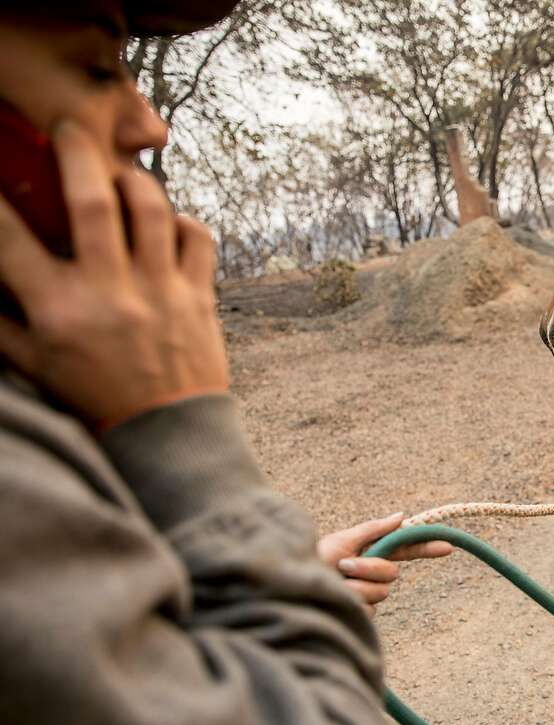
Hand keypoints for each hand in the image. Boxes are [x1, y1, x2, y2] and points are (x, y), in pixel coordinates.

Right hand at [0, 119, 227, 429]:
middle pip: (93, 203)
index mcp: (59, 309)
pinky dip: (186, 221)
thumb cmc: (95, 396)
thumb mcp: (36, 364)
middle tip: (68, 128)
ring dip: (136, 182)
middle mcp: (110, 293)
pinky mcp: (200, 296)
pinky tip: (170, 222)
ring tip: (122, 173)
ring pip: (153, 211)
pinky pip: (199, 238)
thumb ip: (1, 322)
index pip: (10, 241)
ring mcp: (160, 292)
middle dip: (77, 155)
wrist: (168, 434)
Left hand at [317, 512, 453, 616]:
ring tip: (333, 582)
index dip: (426, 548)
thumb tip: (402, 516)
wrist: (292, 588)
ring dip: (355, 586)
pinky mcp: (361, 616)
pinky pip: (367, 610)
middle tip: (344, 565)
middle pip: (391, 574)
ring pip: (379, 593)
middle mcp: (373, 575)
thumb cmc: (314, 559)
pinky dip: (349, 602)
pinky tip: (335, 600)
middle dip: (369, 568)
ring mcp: (368, 597)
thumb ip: (374, 529)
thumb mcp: (343, 540)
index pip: (405, 550)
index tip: (447, 546)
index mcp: (372, 553)